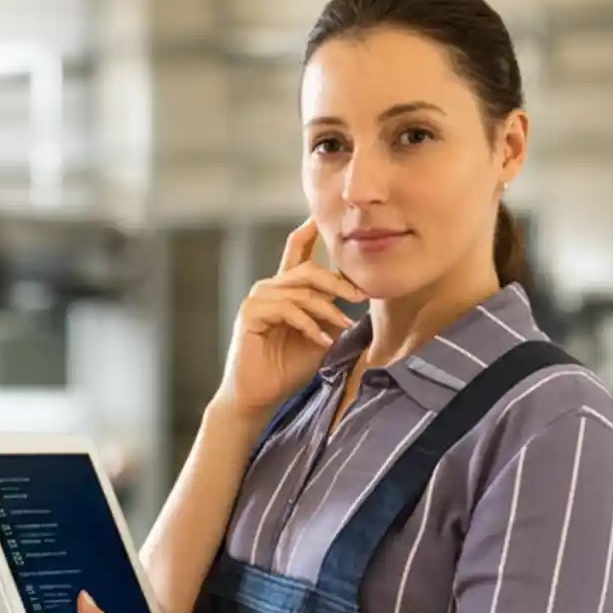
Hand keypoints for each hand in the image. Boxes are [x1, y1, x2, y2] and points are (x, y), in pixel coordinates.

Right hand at [213, 217, 366, 418]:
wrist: (259, 395)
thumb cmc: (286, 368)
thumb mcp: (319, 336)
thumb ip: (330, 314)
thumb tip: (356, 296)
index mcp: (285, 291)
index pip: (296, 253)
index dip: (307, 234)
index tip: (319, 217)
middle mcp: (269, 289)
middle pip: (308, 270)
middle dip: (338, 281)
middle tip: (361, 296)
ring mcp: (257, 299)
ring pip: (301, 291)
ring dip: (327, 309)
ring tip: (343, 326)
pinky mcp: (250, 314)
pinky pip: (287, 309)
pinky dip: (308, 325)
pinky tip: (321, 340)